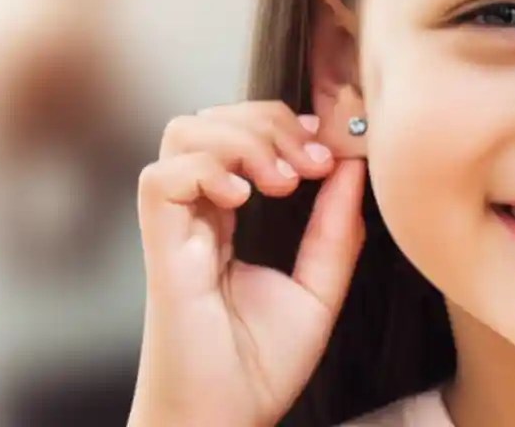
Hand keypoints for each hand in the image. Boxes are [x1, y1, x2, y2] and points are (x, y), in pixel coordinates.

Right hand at [128, 101, 366, 426]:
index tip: (325, 149)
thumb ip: (335, 230)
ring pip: (183, 132)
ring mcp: (176, 228)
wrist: (223, 422)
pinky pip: (162, 177)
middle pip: (210, 119)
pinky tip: (244, 201)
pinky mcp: (161, 249)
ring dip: (240, 141)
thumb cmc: (258, 370)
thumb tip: (352, 167)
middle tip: (309, 163)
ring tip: (280, 182)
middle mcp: (196, 215)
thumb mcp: (319, 290)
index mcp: (226, 220)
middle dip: (265, 122)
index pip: (237, 136)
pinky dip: (208, 172)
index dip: (279, 125)